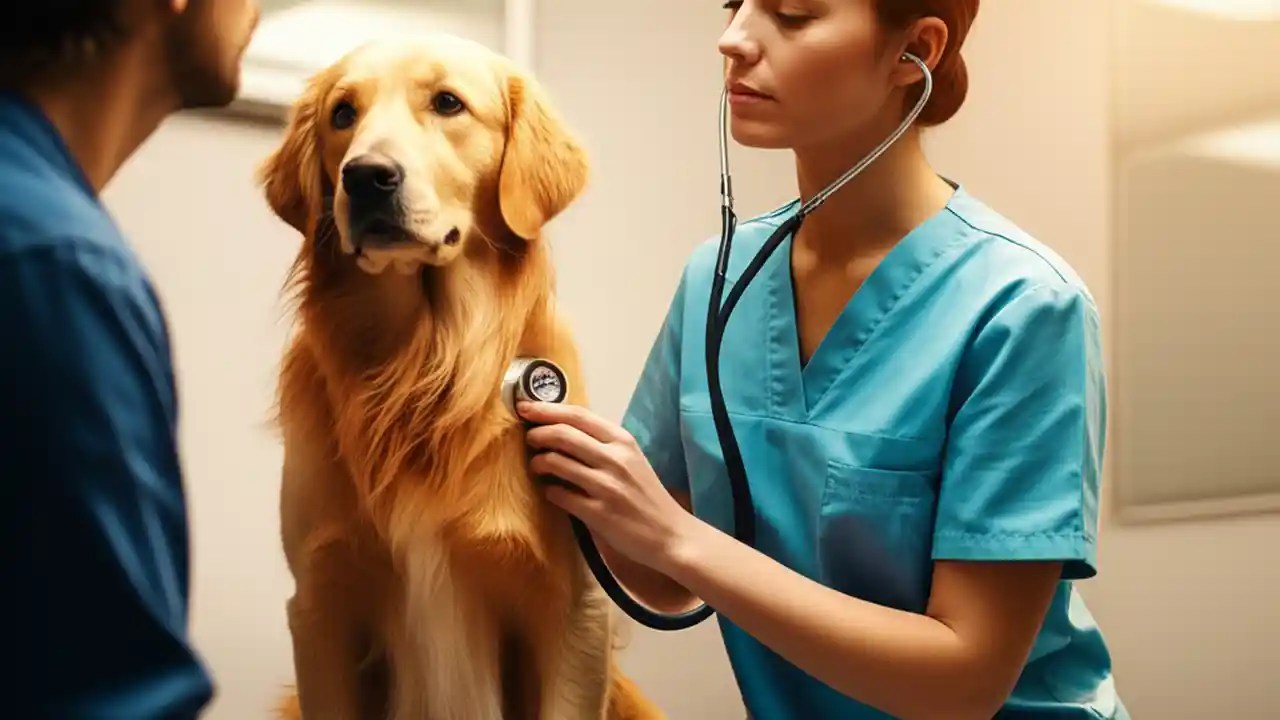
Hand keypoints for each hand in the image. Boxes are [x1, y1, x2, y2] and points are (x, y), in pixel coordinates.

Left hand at [519, 401, 696, 574]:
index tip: (525, 407)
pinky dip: (550, 491)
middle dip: (538, 433)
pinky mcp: (598, 514)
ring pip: (557, 462)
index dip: (547, 409)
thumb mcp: (632, 460)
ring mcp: (607, 487)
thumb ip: (603, 444)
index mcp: (623, 441)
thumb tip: (562, 430)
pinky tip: (552, 491)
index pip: (579, 416)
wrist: (669, 533)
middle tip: (529, 438)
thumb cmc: (646, 495)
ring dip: (539, 462)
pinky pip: (560, 495)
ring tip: (536, 466)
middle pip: (563, 434)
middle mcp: (615, 459)